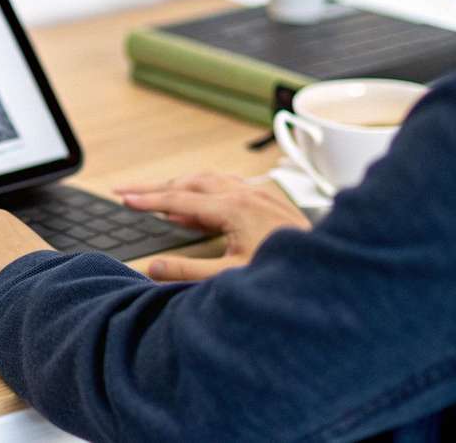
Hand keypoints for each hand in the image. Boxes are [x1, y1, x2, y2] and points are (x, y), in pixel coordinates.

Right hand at [117, 171, 310, 281]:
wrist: (332, 271)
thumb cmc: (287, 273)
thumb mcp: (231, 277)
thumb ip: (187, 271)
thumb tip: (152, 267)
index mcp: (233, 208)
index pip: (177, 199)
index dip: (147, 199)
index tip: (123, 198)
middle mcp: (244, 194)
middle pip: (188, 182)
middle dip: (154, 186)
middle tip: (127, 191)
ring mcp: (257, 195)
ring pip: (207, 179)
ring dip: (178, 186)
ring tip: (156, 197)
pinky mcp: (267, 201)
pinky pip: (225, 186)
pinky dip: (201, 191)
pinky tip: (197, 207)